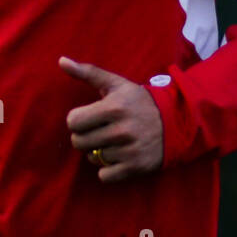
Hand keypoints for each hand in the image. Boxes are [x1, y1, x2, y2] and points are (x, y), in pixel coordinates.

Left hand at [60, 57, 163, 181]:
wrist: (176, 122)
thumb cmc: (139, 101)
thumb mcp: (116, 84)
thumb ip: (88, 72)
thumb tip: (61, 60)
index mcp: (114, 107)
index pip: (73, 121)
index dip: (79, 119)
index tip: (91, 117)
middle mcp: (121, 130)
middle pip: (79, 142)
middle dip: (86, 136)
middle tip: (100, 130)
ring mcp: (129, 150)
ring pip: (92, 159)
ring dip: (98, 152)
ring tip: (113, 142)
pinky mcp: (135, 167)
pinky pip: (104, 176)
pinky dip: (107, 170)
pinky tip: (119, 157)